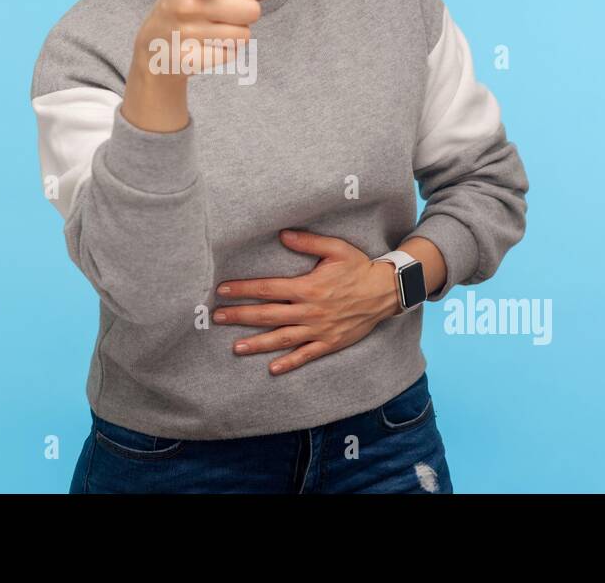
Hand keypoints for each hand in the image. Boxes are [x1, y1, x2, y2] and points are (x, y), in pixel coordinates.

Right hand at [132, 0, 261, 77]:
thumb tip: (246, 7)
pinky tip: (206, 48)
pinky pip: (231, 55)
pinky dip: (224, 52)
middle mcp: (186, 5)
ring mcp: (186, 34)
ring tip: (214, 31)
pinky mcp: (190, 60)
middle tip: (227, 14)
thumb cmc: (189, 6)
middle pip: (251, 10)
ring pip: (244, 36)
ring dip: (235, 35)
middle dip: (246, 14)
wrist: (154, 46)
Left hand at [212, 229, 400, 375]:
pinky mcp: (330, 342)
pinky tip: (272, 369)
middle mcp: (310, 310)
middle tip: (217, 318)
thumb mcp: (336, 248)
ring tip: (235, 348)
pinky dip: (289, 363)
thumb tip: (282, 234)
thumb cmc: (359, 267)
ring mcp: (319, 329)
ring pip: (282, 338)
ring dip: (257, 344)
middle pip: (267, 315)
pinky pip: (306, 355)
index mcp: (308, 287)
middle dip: (240, 316)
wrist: (386, 292)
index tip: (222, 291)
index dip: (243, 289)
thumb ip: (308, 242)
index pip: (268, 289)